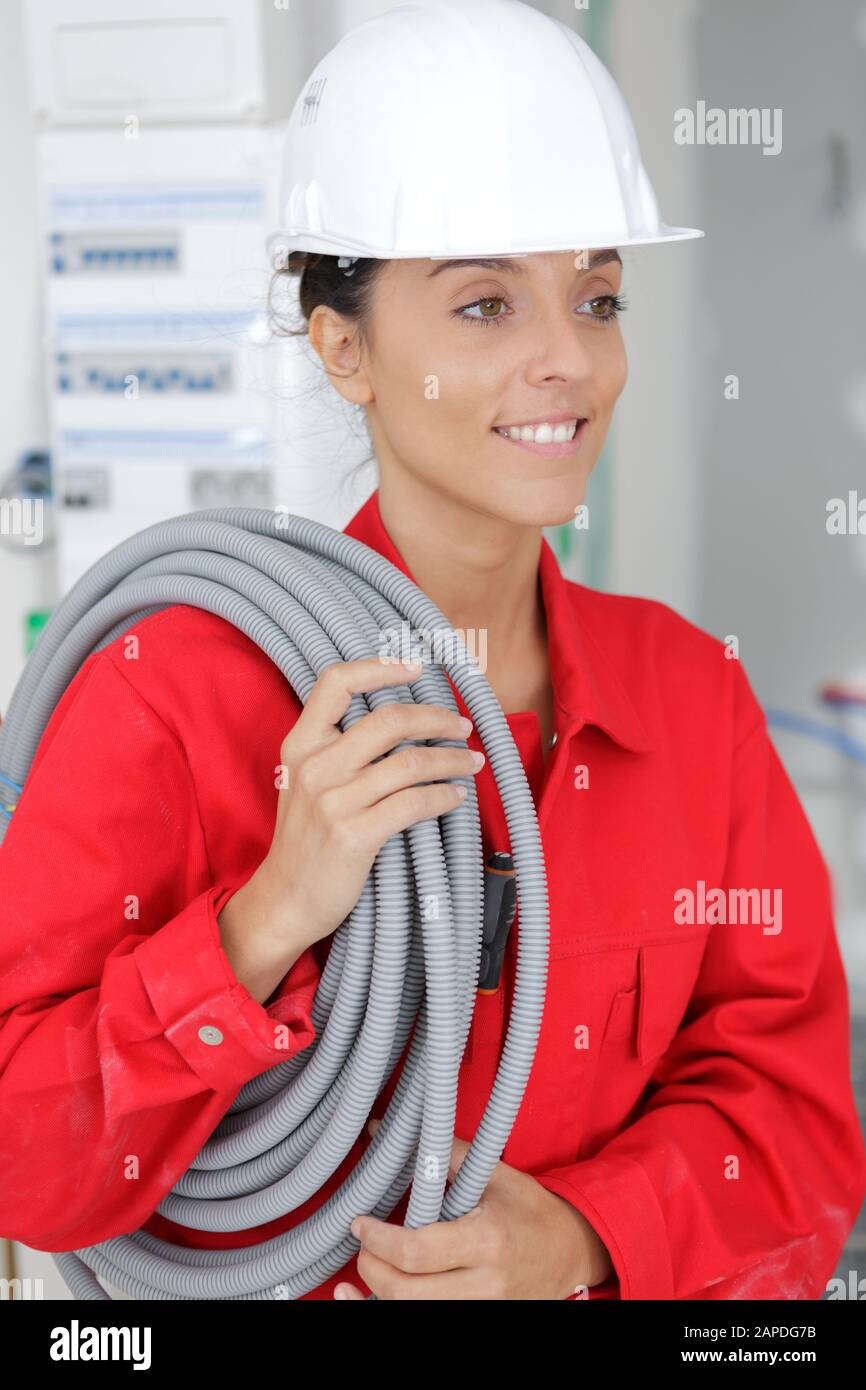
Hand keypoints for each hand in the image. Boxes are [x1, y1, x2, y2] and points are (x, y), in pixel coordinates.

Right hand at [253, 657, 482, 947]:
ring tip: (471, 763)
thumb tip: (401, 721)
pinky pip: (413, 804)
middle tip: (462, 727)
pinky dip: (444, 796)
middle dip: (437, 718)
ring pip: (410, 762)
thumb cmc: (306, 839)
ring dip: (452, 760)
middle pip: (388, 719)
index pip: (335, 682)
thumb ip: (337, 750)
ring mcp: (332, 801)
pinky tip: (456, 796)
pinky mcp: (353, 835)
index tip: (416, 669)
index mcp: (301, 745)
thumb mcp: (304, 782)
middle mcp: (314, 766)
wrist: (286, 899)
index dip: (379, 668)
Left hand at [334, 1120, 612, 1299]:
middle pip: (406, 1293)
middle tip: (363, 1244)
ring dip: (378, 1294)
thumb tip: (385, 1130)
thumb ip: (442, 1154)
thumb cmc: (530, 1210)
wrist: (572, 1251)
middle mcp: (485, 1283)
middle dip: (372, 1269)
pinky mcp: (481, 1318)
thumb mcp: (493, 1174)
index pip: (416, 1251)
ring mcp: (484, 1308)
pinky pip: (430, 1322)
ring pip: (413, 1313)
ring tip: (363, 1271)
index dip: (378, 1240)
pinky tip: (375, 1295)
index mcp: (487, 1240)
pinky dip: (397, 1309)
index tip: (360, 1223)